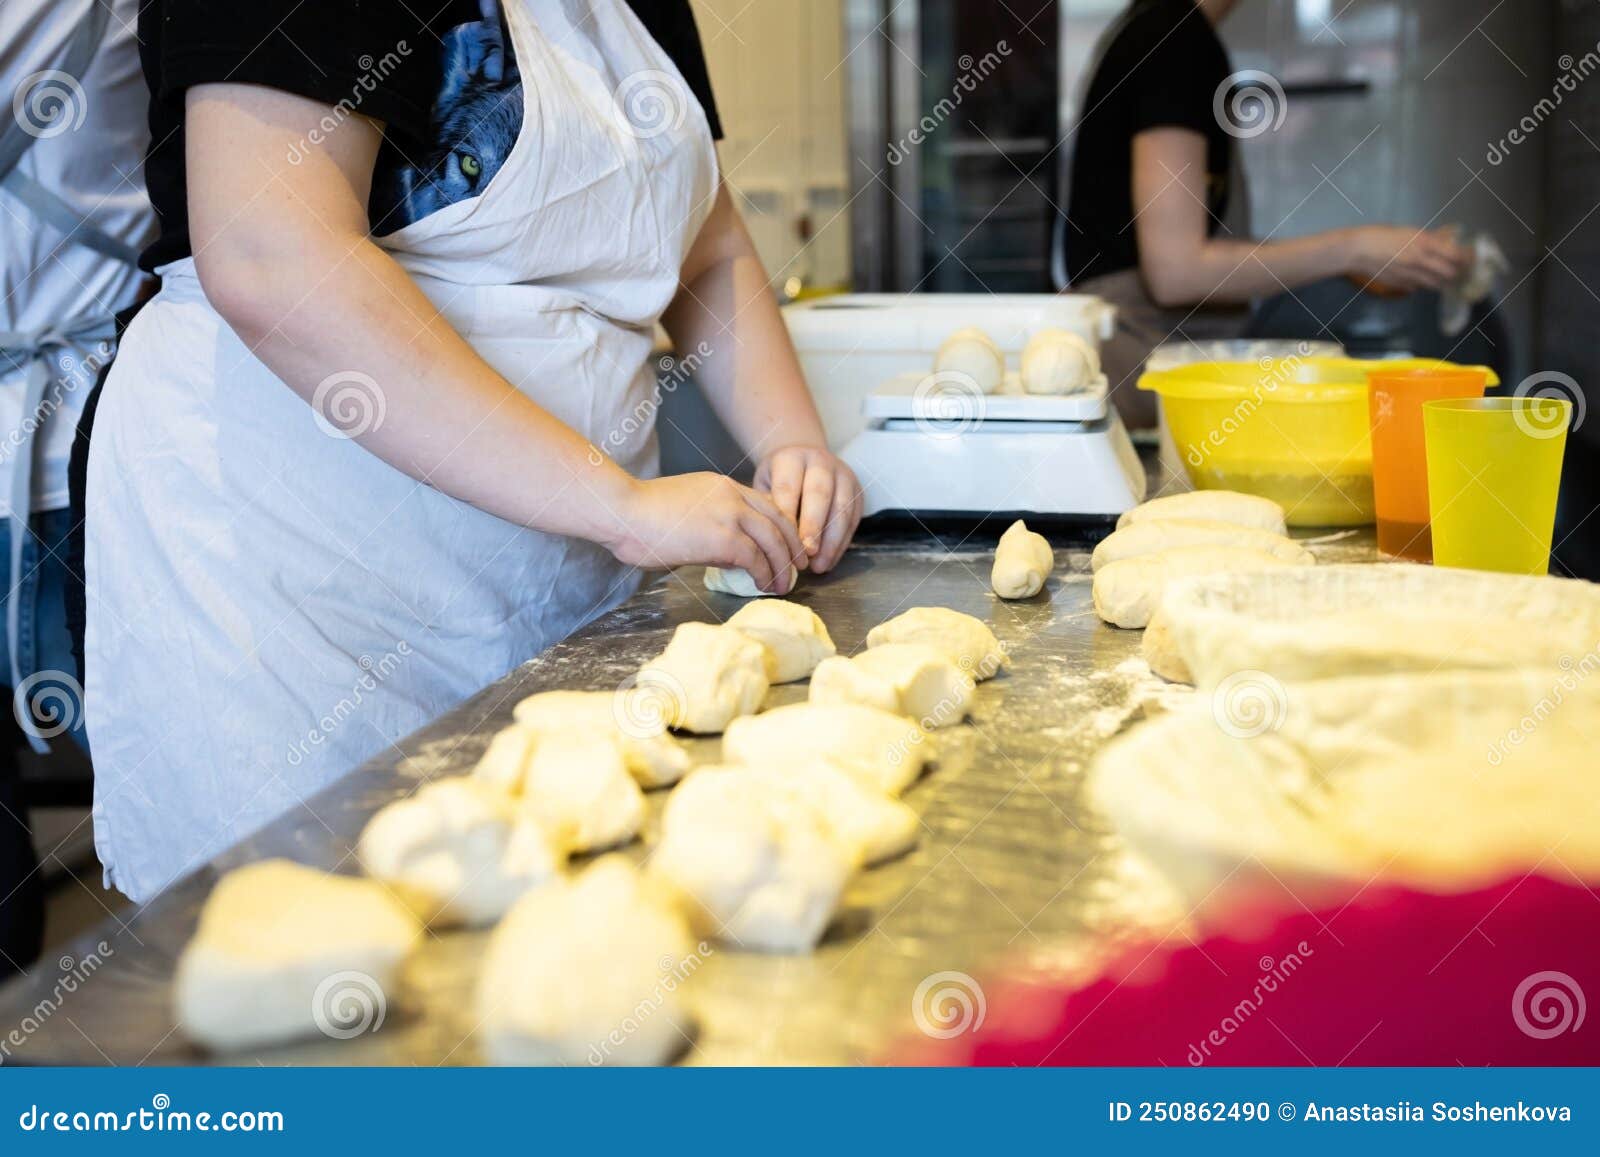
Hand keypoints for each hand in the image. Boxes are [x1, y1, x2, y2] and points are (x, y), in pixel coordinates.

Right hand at [607, 472, 804, 593]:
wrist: (623, 512)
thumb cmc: (640, 516)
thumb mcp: (685, 511)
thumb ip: (710, 526)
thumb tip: (727, 554)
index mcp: (722, 486)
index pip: (765, 504)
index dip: (781, 527)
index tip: (785, 545)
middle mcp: (732, 496)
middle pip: (779, 519)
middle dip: (792, 545)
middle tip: (799, 565)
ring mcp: (730, 514)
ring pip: (773, 540)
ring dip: (783, 566)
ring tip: (786, 585)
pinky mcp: (724, 538)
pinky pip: (757, 558)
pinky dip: (766, 574)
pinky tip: (766, 586)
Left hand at [753, 445, 862, 573]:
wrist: (804, 456)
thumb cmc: (778, 477)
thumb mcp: (764, 484)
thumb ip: (767, 507)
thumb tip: (768, 541)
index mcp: (792, 458)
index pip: (788, 487)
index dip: (787, 515)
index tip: (783, 541)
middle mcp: (821, 463)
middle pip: (819, 495)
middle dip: (813, 527)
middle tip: (806, 553)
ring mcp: (843, 476)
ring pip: (841, 509)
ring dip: (831, 541)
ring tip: (818, 566)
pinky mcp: (858, 492)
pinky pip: (852, 520)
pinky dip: (841, 544)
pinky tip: (828, 561)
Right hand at [1345, 226, 1470, 292]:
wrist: (1358, 251)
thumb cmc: (1381, 236)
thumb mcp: (1409, 232)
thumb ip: (1429, 238)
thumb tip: (1447, 239)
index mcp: (1424, 244)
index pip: (1455, 256)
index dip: (1466, 259)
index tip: (1469, 259)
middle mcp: (1420, 261)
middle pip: (1449, 274)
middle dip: (1456, 273)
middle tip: (1458, 269)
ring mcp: (1410, 276)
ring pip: (1436, 284)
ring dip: (1441, 281)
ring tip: (1441, 275)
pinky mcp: (1400, 285)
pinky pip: (1418, 287)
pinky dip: (1422, 284)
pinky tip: (1419, 277)